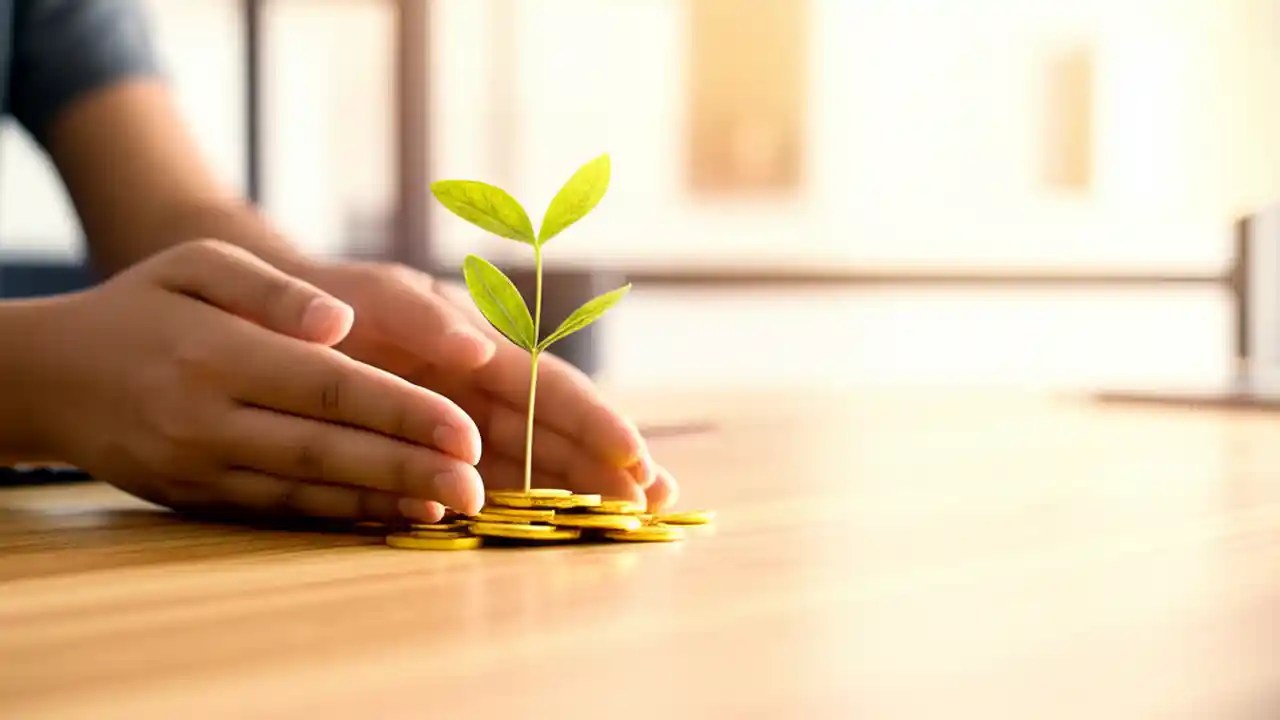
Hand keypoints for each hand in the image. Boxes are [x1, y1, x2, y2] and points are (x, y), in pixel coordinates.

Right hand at [34, 240, 485, 522]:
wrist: (52, 376)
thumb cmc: (143, 305)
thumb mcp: (197, 266)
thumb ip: (274, 290)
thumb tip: (340, 321)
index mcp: (217, 352)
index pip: (328, 387)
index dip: (402, 411)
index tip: (464, 430)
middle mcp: (208, 417)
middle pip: (328, 448)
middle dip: (410, 468)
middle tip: (477, 484)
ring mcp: (201, 466)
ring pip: (309, 489)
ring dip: (386, 500)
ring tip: (453, 506)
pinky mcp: (199, 498)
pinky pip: (283, 510)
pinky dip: (342, 514)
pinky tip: (395, 514)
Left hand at [293, 259, 679, 510]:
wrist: (282, 326)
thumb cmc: (337, 300)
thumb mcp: (382, 296)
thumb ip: (426, 319)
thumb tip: (479, 350)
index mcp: (483, 350)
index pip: (553, 389)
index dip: (598, 422)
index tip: (637, 456)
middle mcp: (483, 394)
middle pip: (559, 436)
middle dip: (611, 466)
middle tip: (658, 503)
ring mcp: (461, 429)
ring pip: (532, 467)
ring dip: (581, 492)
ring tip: (629, 521)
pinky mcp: (433, 459)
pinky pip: (483, 489)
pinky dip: (518, 510)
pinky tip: (553, 534)